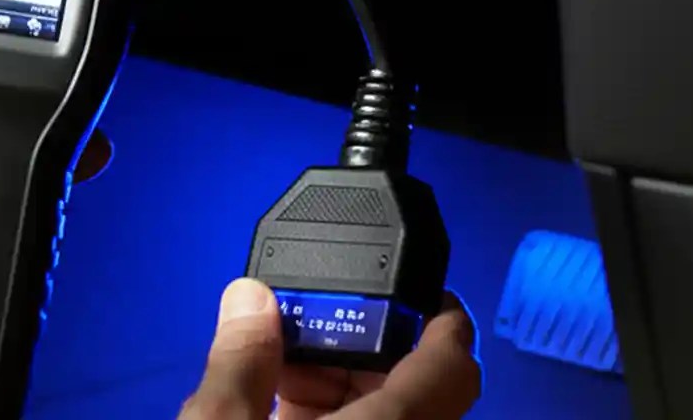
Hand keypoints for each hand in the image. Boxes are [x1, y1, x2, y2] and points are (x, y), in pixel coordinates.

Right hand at [179, 279, 480, 419]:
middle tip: (307, 326)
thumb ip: (239, 359)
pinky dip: (333, 415)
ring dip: (342, 386)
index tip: (419, 286)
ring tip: (279, 371)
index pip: (453, 366)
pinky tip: (279, 411)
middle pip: (414, 386)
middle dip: (361, 348)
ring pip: (390, 414)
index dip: (442, 315)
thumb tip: (250, 298)